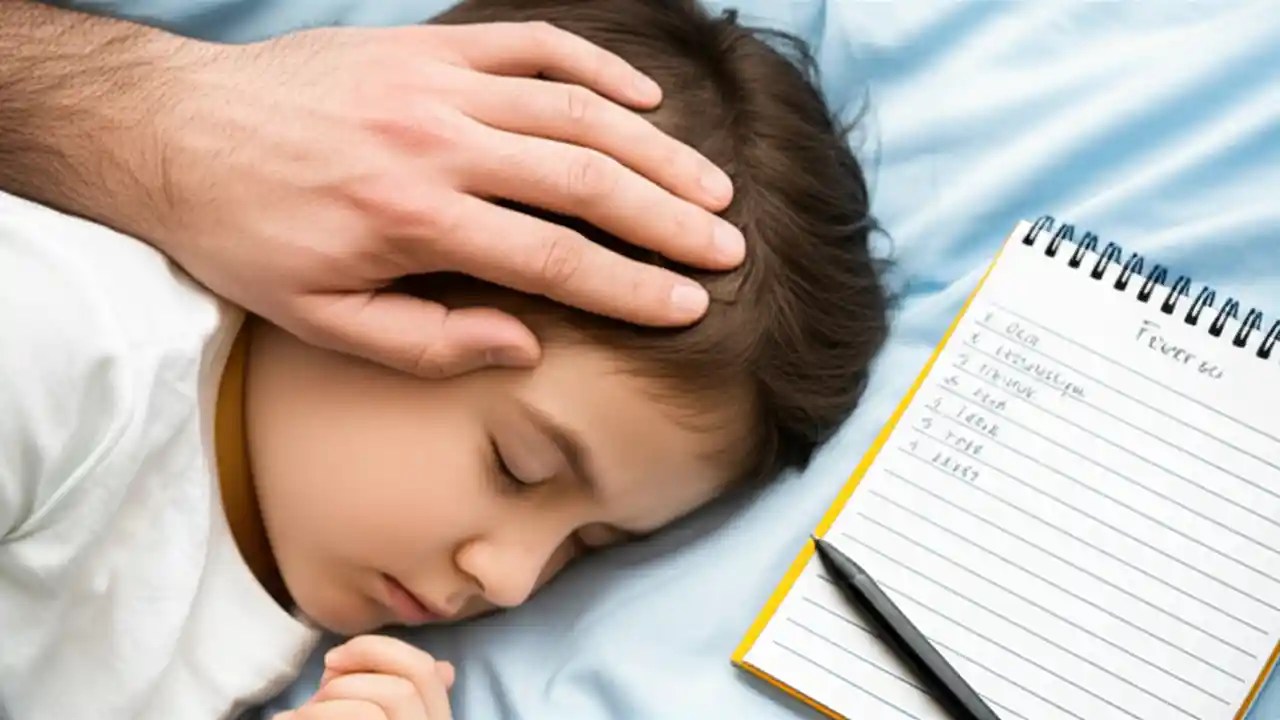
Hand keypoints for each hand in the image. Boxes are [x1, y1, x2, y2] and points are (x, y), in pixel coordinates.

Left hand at [147, 21, 741, 377]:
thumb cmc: (246, 235)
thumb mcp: (319, 320)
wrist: (173, 133)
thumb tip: (524, 345)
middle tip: (728, 249)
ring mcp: (438, 85)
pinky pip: (534, 44)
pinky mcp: (428, 48)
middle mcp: (440, 144)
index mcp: (415, 220)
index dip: (632, 288)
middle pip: (587, 181)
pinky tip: (645, 96)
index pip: (556, 261)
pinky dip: (597, 66)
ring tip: (711, 187)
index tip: (689, 306)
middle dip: (669, 221)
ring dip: (655, 149)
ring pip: (577, 110)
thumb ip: (427, 342)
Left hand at [274, 636, 455, 719]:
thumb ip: (411, 696)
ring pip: (376, 707)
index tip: (334, 659)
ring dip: (328, 704)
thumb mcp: (389, 717)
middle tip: (319, 688)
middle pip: (406, 685)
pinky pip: (355, 719)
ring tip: (302, 715)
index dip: (379, 651)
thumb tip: (447, 668)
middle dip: (352, 680)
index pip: (427, 671)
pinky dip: (309, 716)